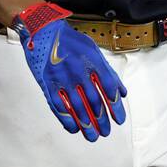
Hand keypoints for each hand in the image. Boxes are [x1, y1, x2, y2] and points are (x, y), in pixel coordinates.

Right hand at [13, 3, 127, 141]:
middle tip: (105, 132)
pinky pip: (59, 106)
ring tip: (93, 136)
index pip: (109, 90)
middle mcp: (80, 73)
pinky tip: (74, 128)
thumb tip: (122, 92)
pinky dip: (67, 119)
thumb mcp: (94, 51)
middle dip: (101, 120)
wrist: (44, 30)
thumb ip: (108, 72)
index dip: (115, 107)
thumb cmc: (70, 41)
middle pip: (94, 102)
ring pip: (78, 108)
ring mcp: (64, 80)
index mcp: (94, 63)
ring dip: (87, 124)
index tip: (119, 119)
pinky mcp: (48, 84)